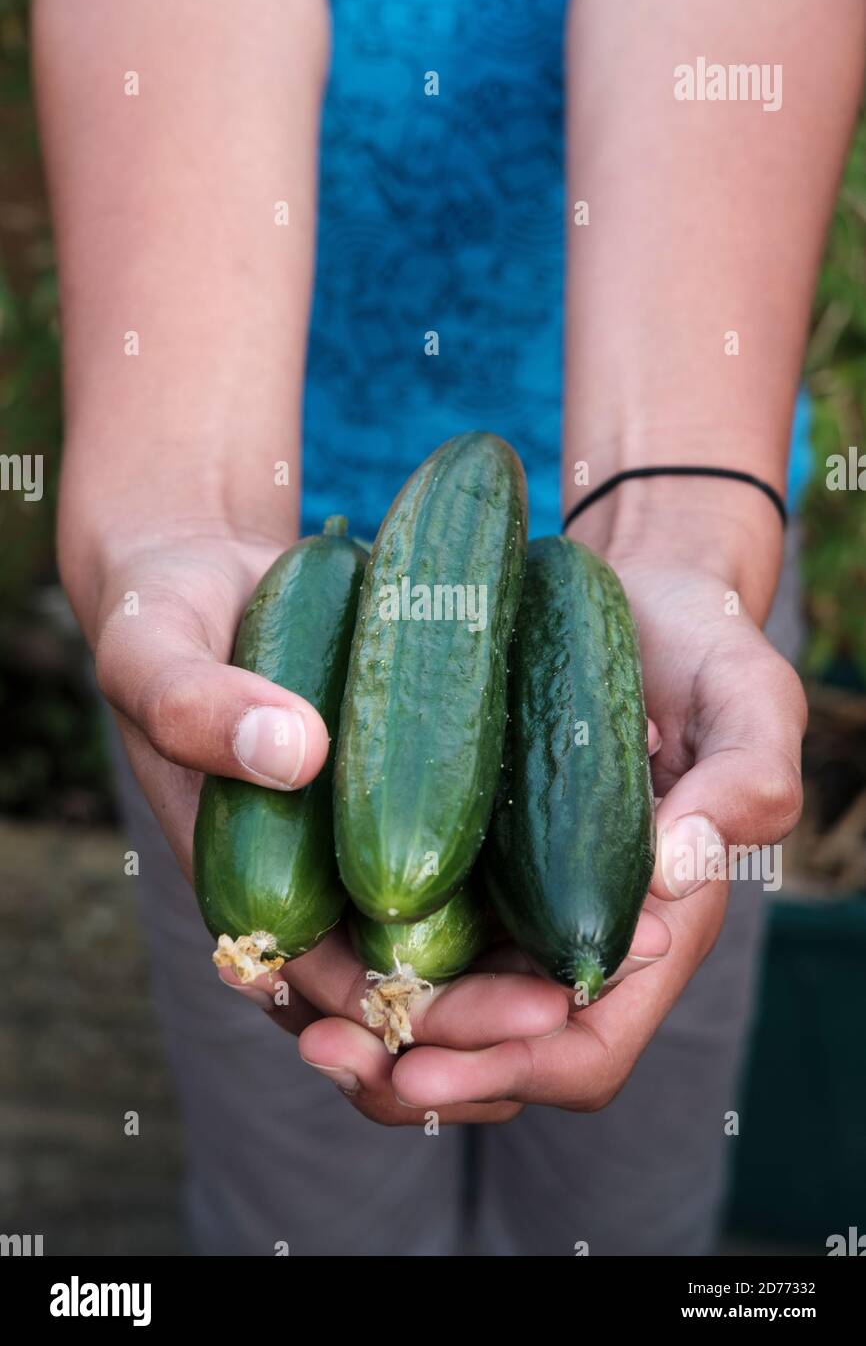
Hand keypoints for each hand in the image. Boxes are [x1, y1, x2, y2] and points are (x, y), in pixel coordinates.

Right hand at [66, 521, 570, 1123]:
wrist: (202, 575)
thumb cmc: (160, 619)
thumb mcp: (153, 652)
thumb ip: (197, 707)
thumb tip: (296, 754)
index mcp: (251, 891)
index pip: (343, 996)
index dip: (437, 1019)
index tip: (538, 1009)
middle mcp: (318, 887)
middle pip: (417, 990)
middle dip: (509, 1010)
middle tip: (620, 984)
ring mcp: (365, 846)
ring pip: (460, 937)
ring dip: (540, 955)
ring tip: (647, 939)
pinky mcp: (409, 795)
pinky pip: (475, 859)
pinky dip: (536, 874)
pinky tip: (625, 860)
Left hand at [299, 544, 805, 1118]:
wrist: (639, 593)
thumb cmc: (705, 644)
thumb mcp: (747, 698)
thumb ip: (744, 784)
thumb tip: (675, 872)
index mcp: (651, 932)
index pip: (582, 1048)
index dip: (505, 1066)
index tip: (419, 1066)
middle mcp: (568, 934)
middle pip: (490, 1050)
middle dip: (407, 1069)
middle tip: (321, 1047)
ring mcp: (507, 902)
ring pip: (432, 1006)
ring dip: (359, 1026)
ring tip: (280, 998)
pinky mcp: (457, 856)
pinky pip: (397, 932)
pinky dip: (342, 953)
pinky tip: (279, 936)